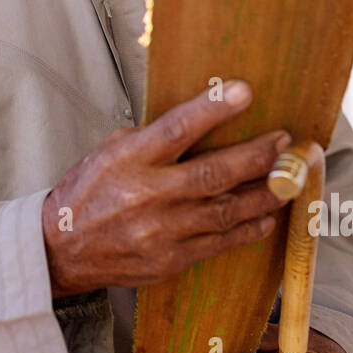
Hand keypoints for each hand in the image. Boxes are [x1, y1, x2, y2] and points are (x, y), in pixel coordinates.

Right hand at [42, 79, 289, 296]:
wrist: (60, 251)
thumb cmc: (86, 192)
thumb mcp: (108, 152)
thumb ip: (150, 139)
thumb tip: (197, 123)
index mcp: (128, 160)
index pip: (176, 129)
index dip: (212, 109)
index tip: (245, 92)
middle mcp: (147, 196)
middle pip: (213, 174)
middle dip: (257, 156)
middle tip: (285, 142)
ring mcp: (162, 232)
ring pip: (227, 211)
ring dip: (265, 192)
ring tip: (291, 177)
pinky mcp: (171, 260)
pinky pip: (221, 242)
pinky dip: (249, 227)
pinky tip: (269, 214)